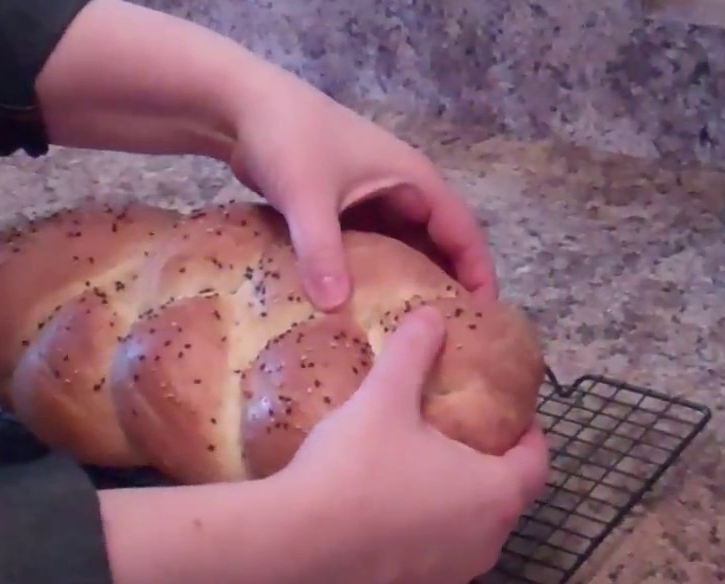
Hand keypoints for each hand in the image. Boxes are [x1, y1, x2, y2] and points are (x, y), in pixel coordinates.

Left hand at [226, 75, 496, 310]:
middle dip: (445, 285)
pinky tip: (362, 308)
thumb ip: (322, 250)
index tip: (483, 317)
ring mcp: (370, 197)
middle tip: (448, 337)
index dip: (478, 272)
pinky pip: (369, 247)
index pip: (462, 230)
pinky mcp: (341, 207)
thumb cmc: (287, 137)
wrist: (241, 105)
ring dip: (407, 281)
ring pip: (401, 247)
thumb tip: (335, 306)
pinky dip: (372, 273)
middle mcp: (399, 188)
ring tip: (408, 331)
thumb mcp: (307, 196)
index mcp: (411, 179)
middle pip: (436, 243)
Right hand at [277, 306, 548, 583]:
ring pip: (467, 533)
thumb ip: (413, 352)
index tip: (513, 414)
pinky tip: (385, 511)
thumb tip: (431, 313)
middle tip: (461, 434)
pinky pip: (429, 558)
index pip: (535, 462)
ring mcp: (448, 578)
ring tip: (422, 470)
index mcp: (495, 494)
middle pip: (503, 499)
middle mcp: (485, 544)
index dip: (528, 435)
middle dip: (488, 467)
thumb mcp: (384, 398)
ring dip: (455, 504)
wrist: (294, 545)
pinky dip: (421, 534)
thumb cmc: (356, 467)